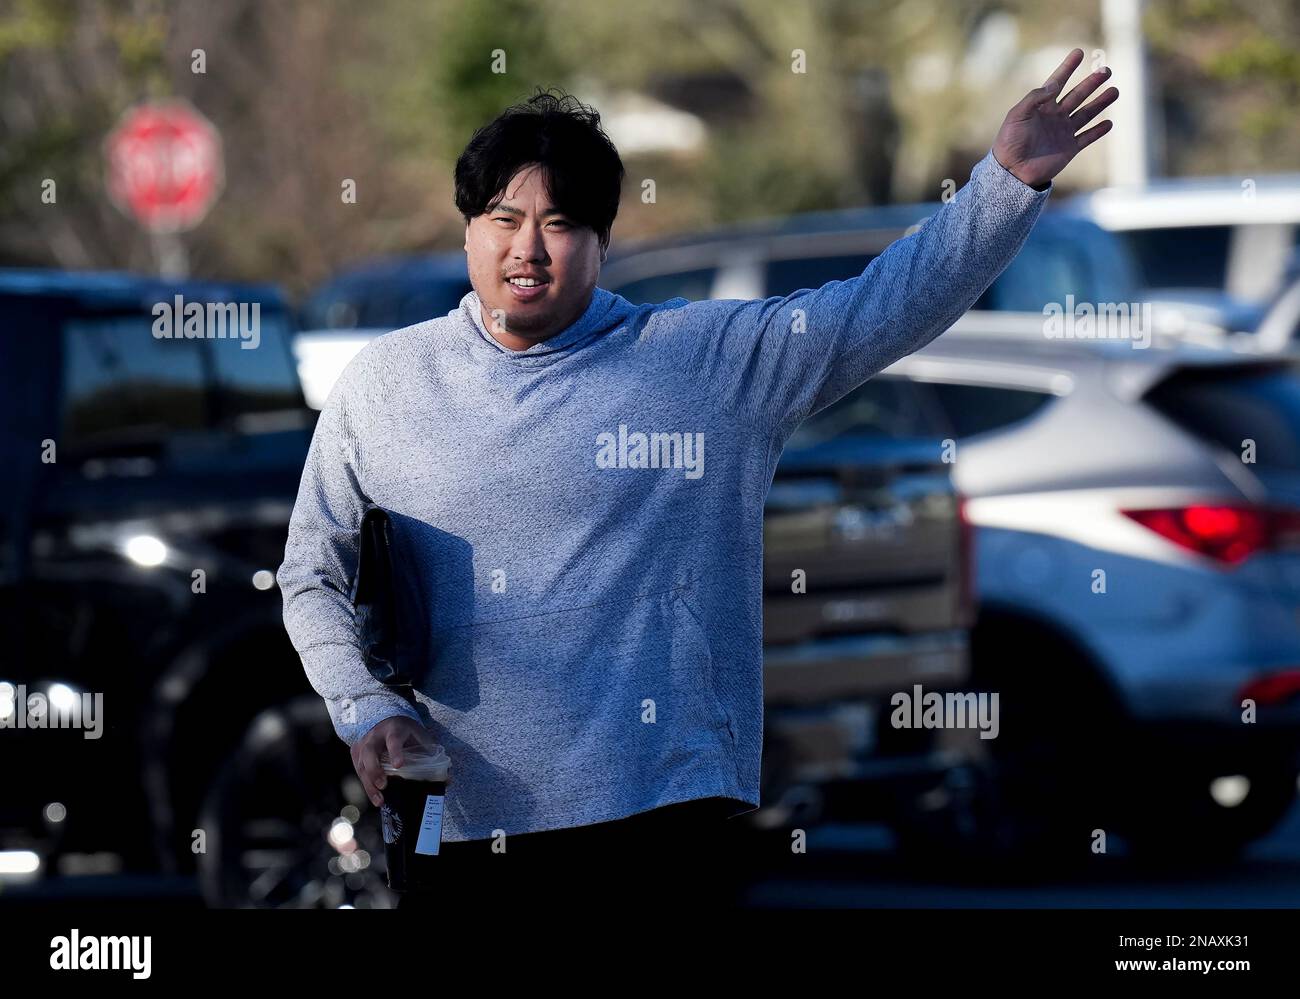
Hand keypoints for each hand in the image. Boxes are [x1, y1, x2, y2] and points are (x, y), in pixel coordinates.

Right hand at [351, 714, 436, 806]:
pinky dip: (365, 783)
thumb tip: (448, 781)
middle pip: (370, 751)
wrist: (390, 720)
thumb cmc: (408, 734)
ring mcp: (364, 742)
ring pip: (361, 763)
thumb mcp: (422, 738)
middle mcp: (376, 735)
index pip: (394, 739)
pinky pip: (358, 768)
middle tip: (384, 785)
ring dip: (368, 783)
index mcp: (395, 729)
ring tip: (379, 800)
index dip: (396, 752)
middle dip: (375, 770)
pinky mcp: (356, 751)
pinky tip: (373, 795)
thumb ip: (432, 756)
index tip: (399, 765)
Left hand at [993, 48, 1119, 189]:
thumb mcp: (1017, 115)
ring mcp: (1063, 132)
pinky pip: (1087, 138)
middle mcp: (1055, 117)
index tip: (1078, 52)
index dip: (1067, 67)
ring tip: (1114, 91)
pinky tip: (1109, 123)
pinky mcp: (1069, 149)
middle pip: (1077, 95)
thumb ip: (1034, 98)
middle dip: (1091, 83)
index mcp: (1041, 107)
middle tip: (1106, 70)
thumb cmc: (1009, 141)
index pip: (1057, 82)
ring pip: (1086, 114)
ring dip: (1101, 103)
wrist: (1011, 171)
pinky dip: (1098, 131)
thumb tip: (1054, 84)